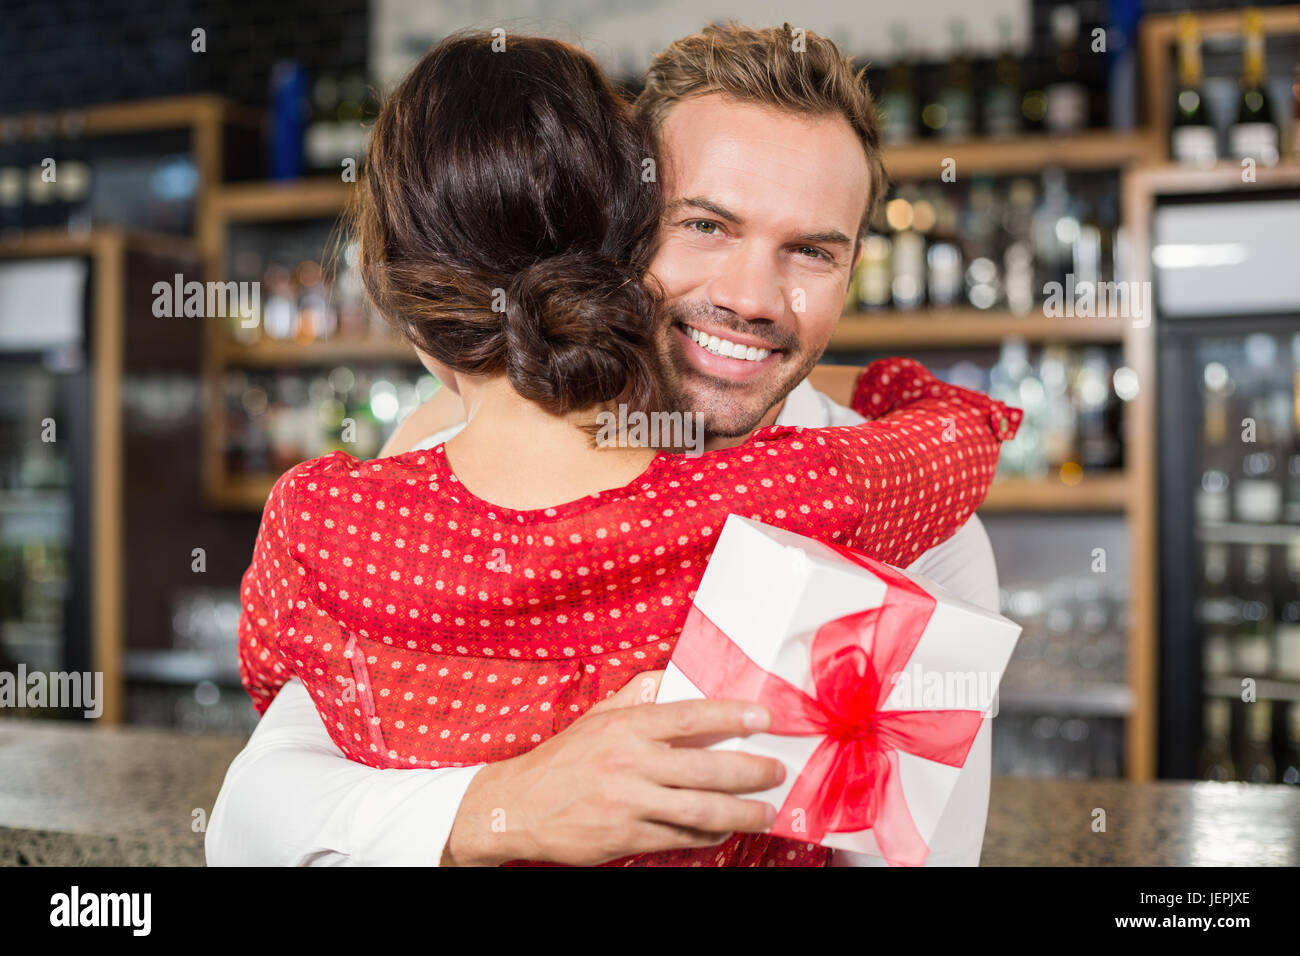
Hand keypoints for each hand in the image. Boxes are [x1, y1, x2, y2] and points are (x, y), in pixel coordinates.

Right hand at [441, 670, 784, 865]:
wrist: (515, 806)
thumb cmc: (562, 760)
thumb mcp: (597, 716)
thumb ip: (638, 694)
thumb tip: (674, 674)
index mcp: (627, 727)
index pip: (690, 716)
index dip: (732, 716)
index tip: (764, 718)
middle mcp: (632, 763)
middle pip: (707, 767)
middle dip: (751, 772)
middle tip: (776, 772)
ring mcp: (630, 803)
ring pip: (701, 809)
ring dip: (742, 811)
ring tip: (766, 810)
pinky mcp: (626, 837)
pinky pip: (681, 836)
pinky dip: (710, 833)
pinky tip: (726, 828)